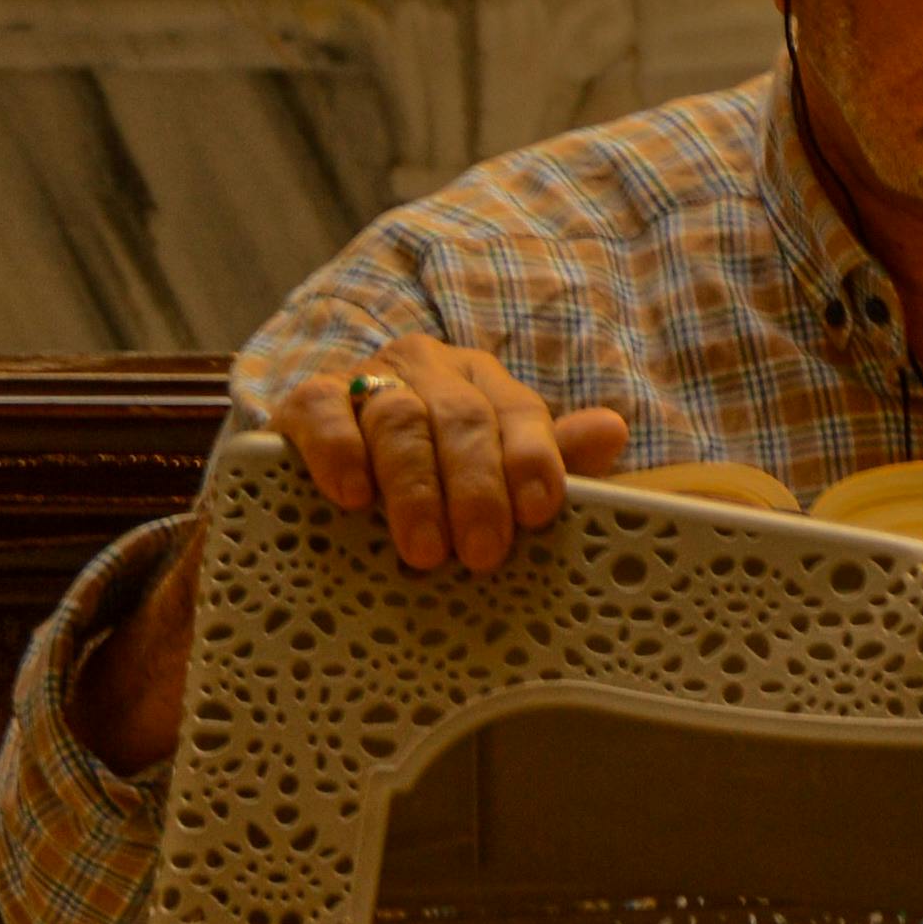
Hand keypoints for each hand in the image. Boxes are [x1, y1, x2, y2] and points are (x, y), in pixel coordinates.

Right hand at [277, 335, 626, 575]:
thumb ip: (547, 460)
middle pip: (462, 418)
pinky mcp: (309, 400)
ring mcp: (368, 380)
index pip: (519, 412)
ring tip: (423, 549)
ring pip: (400, 418)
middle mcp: (431, 369)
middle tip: (480, 554)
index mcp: (484, 384)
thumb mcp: (494, 477)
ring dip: (415, 486)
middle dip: (476, 488)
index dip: (532, 460)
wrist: (327, 479)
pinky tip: (351, 495)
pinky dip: (339, 451)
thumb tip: (612, 430)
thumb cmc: (431, 485)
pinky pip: (325, 410)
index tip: (538, 513)